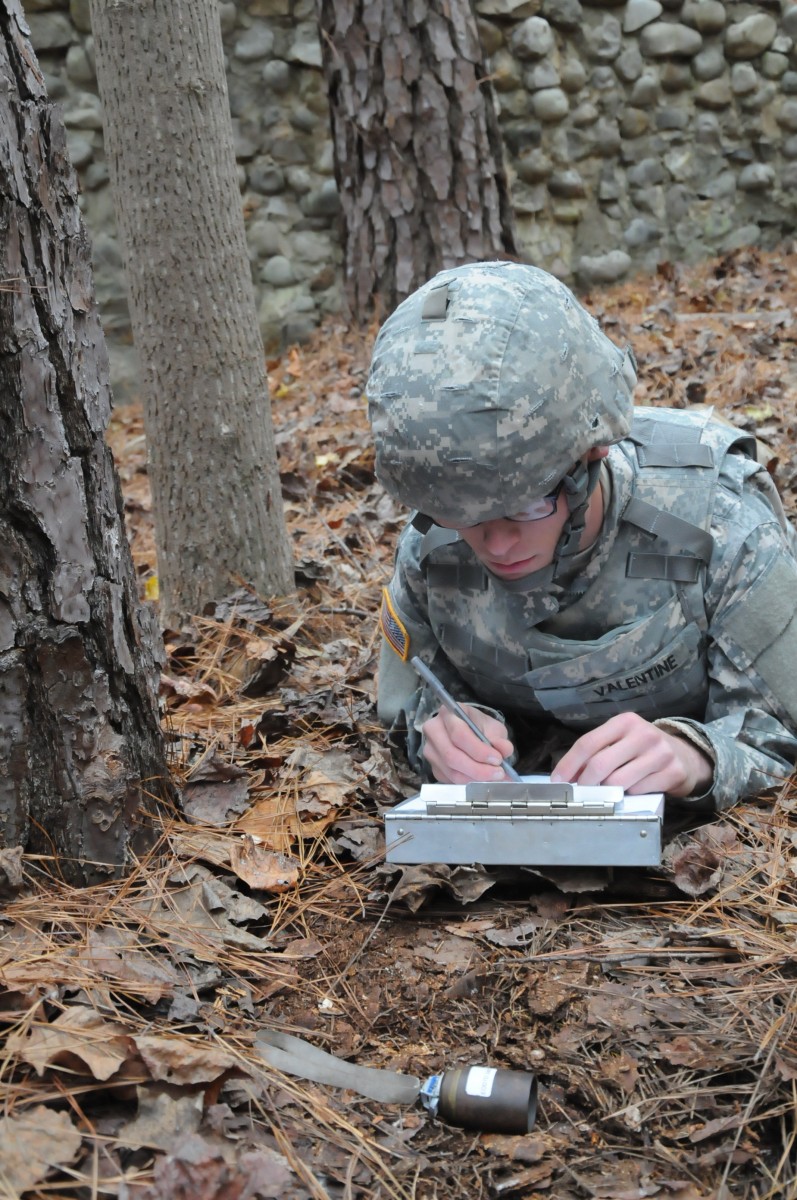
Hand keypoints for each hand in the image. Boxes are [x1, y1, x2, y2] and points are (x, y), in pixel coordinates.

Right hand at [422, 705, 514, 784]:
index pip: (458, 734)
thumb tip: (504, 750)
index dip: (479, 750)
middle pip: (451, 756)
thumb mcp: (492, 727)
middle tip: (498, 773)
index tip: (497, 759)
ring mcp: (431, 751)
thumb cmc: (479, 727)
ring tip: (494, 778)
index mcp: (448, 713)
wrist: (468, 732)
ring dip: (475, 778)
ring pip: (451, 771)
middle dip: (478, 769)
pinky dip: (470, 783)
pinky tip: (483, 781)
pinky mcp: (435, 768)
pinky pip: (451, 780)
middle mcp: (434, 731)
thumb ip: (499, 738)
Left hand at [550, 712, 712, 797]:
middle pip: (600, 764)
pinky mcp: (672, 772)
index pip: (588, 743)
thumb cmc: (643, 749)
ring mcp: (660, 753)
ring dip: (608, 791)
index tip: (558, 780)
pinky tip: (633, 790)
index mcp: (624, 722)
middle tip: (580, 793)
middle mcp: (642, 734)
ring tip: (609, 790)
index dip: (569, 764)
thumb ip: (597, 752)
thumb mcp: (621, 741)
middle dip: (585, 783)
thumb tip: (567, 775)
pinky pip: (638, 791)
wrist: (686, 756)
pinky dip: (630, 795)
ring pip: (618, 781)